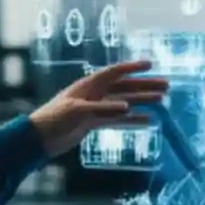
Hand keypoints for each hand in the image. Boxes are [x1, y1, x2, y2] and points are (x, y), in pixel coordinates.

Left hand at [29, 60, 169, 157]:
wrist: (39, 139)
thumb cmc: (53, 119)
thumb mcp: (78, 112)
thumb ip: (103, 109)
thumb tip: (128, 107)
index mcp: (88, 85)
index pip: (114, 72)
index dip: (132, 68)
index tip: (150, 65)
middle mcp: (93, 94)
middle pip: (124, 87)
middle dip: (144, 86)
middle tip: (165, 86)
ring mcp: (94, 109)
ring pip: (123, 102)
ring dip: (141, 101)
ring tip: (161, 100)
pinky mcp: (93, 123)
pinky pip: (117, 119)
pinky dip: (132, 119)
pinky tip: (146, 120)